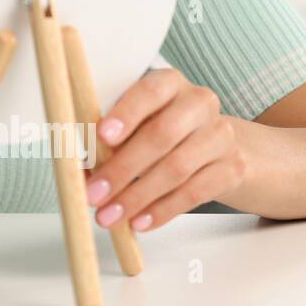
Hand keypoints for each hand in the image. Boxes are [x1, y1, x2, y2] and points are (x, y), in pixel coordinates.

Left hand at [82, 68, 246, 231]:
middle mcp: (199, 103)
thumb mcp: (137, 122)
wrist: (220, 146)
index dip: (126, 113)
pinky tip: (139, 222)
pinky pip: (195, 193)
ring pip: (177, 168)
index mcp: (170, 83)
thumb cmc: (162, 129)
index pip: (149, 92)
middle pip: (162, 135)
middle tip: (94, 194)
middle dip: (122, 168)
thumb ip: (107, 138)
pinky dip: (163, 210)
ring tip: (109, 215)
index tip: (101, 137)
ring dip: (137, 196)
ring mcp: (220, 136)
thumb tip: (74, 163)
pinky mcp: (231, 168)